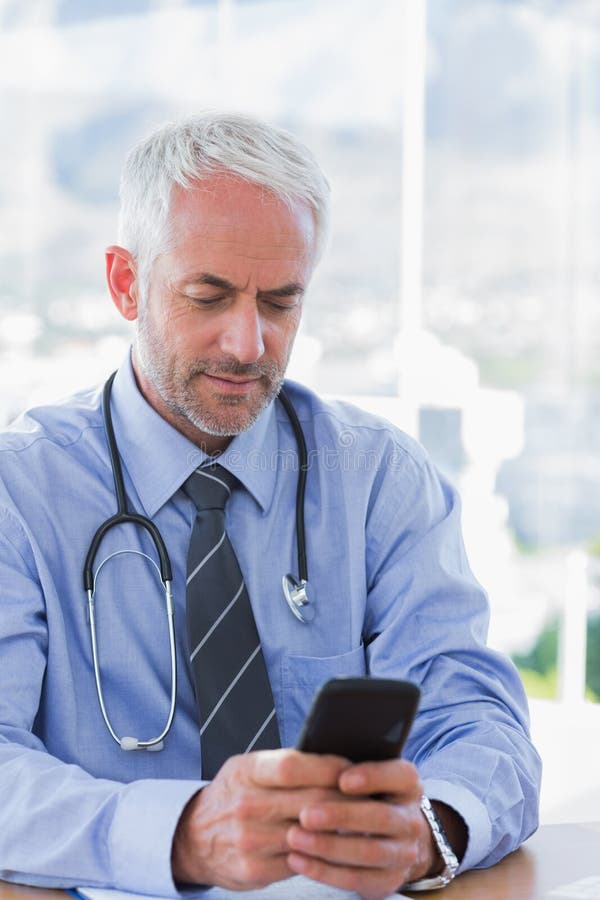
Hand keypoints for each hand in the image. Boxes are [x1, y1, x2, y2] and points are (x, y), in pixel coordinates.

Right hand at [171, 748, 350, 889]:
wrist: (192, 838)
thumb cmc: (233, 795)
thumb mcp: (248, 767)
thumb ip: (285, 764)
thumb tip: (336, 761)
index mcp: (246, 771)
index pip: (294, 766)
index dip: (329, 767)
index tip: (353, 769)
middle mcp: (247, 804)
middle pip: (311, 801)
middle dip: (347, 799)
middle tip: (371, 797)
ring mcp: (251, 839)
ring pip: (312, 833)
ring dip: (342, 828)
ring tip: (364, 821)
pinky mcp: (256, 869)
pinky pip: (303, 860)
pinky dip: (324, 852)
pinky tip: (338, 845)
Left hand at [285, 758, 435, 899]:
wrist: (390, 838)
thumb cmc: (365, 796)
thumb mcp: (365, 776)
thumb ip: (346, 768)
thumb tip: (313, 760)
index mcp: (407, 785)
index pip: (400, 777)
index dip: (373, 777)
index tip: (342, 779)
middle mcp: (411, 819)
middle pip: (381, 817)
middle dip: (341, 815)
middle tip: (306, 814)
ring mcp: (404, 853)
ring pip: (368, 851)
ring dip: (328, 846)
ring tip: (295, 837)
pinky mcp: (388, 880)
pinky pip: (356, 879)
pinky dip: (324, 871)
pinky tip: (298, 860)